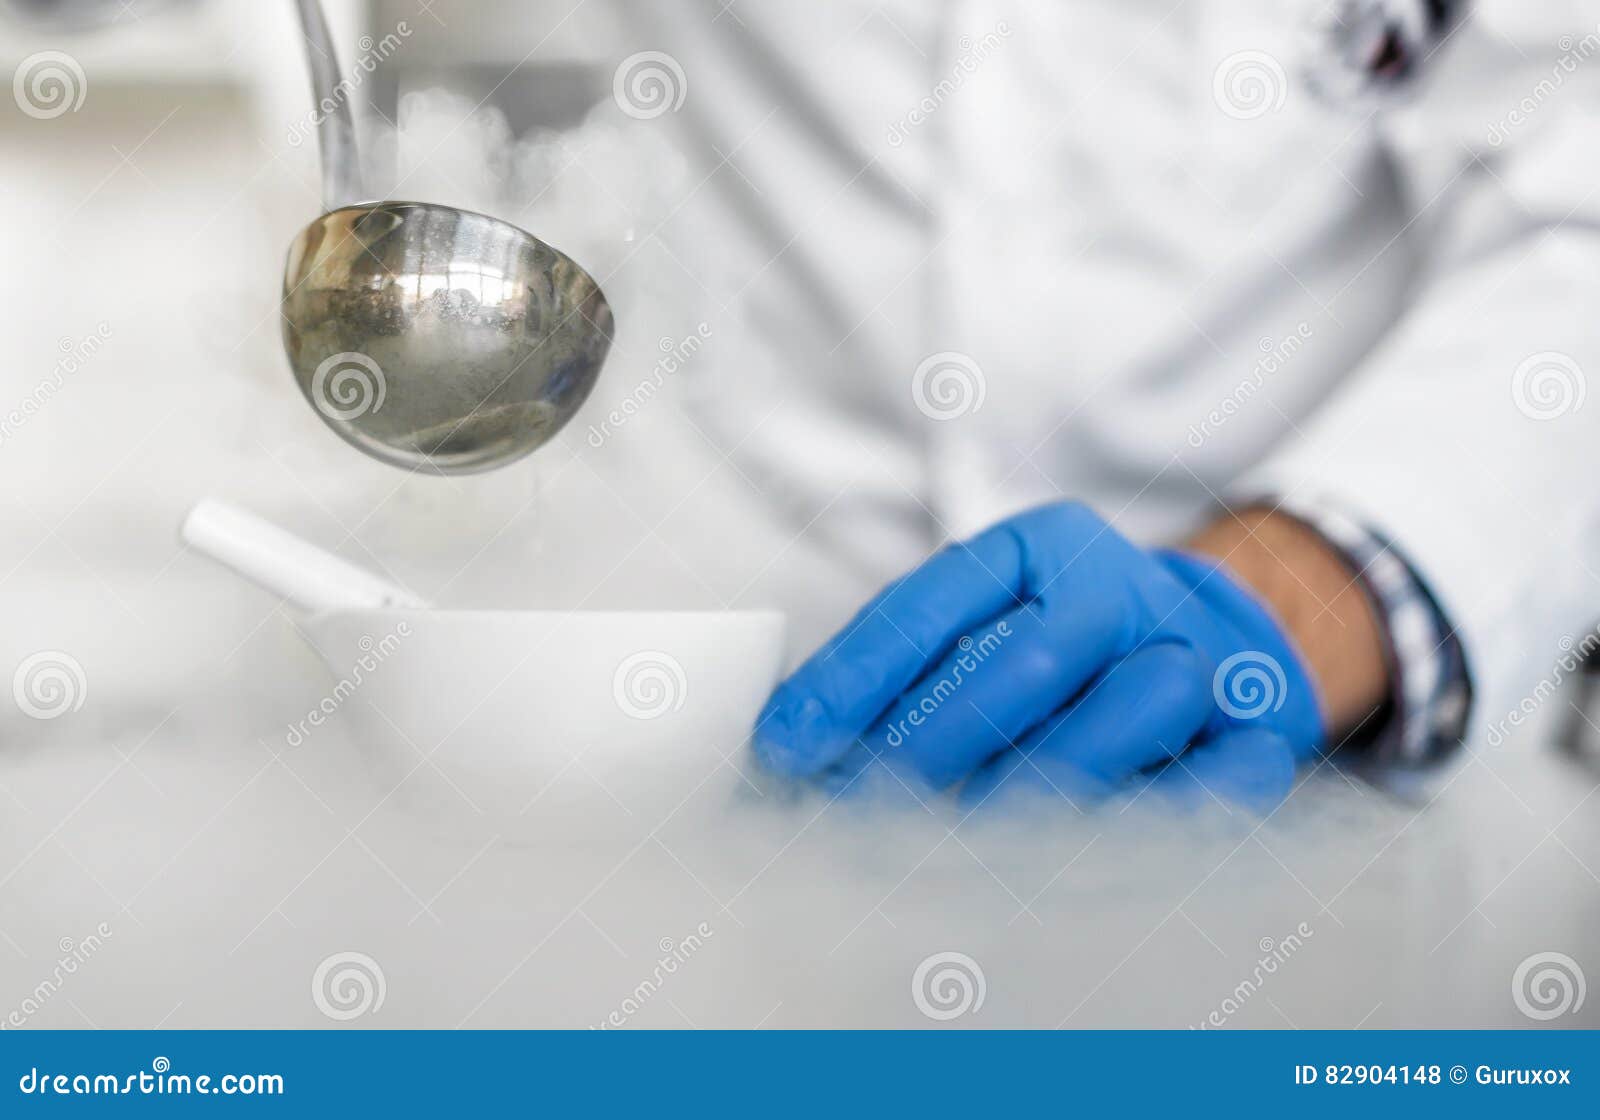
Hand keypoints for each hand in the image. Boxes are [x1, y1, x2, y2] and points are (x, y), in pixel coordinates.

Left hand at [752, 502, 1331, 809]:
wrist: (1215, 645)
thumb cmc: (1062, 649)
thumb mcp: (986, 624)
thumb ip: (900, 673)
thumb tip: (791, 747)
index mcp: (1043, 546)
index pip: (934, 602)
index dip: (854, 678)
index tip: (787, 748)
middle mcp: (1123, 589)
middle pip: (1025, 658)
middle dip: (932, 742)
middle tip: (862, 809)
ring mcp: (1200, 654)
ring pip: (1133, 705)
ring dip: (1042, 782)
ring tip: (961, 842)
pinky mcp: (1259, 728)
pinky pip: (1222, 776)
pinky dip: (1157, 819)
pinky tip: (1081, 859)